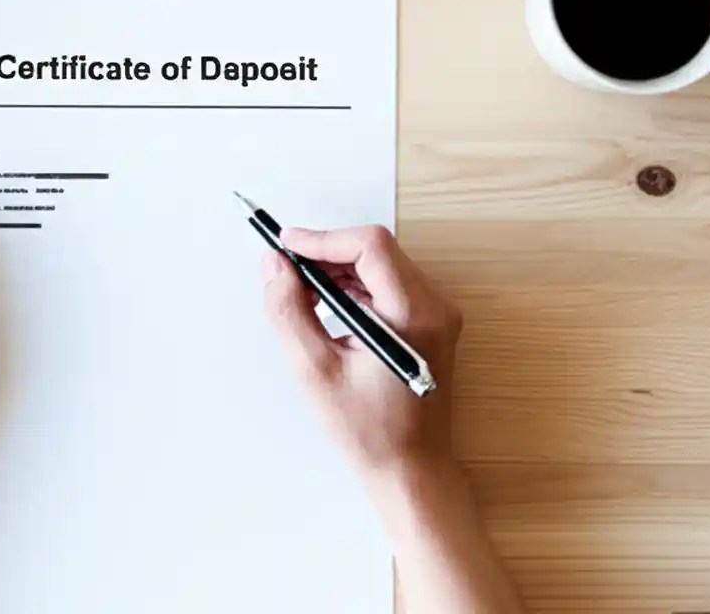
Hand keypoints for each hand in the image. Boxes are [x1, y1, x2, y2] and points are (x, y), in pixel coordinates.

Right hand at [261, 225, 461, 479]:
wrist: (410, 470)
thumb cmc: (369, 432)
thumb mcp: (315, 371)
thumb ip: (290, 312)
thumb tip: (275, 266)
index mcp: (414, 315)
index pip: (370, 246)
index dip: (323, 239)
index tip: (285, 246)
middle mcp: (434, 307)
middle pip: (376, 251)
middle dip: (327, 254)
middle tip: (287, 272)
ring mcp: (435, 316)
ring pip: (380, 267)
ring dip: (338, 271)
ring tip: (302, 295)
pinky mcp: (427, 326)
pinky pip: (387, 288)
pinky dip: (353, 289)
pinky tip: (326, 311)